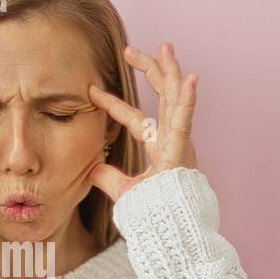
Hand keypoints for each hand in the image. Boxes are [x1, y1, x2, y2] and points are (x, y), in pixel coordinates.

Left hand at [85, 42, 198, 202]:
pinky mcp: (184, 151)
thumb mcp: (124, 191)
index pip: (134, 119)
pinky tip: (190, 77)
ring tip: (165, 47)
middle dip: (151, 71)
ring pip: (177, 99)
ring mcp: (180, 144)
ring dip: (171, 71)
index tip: (92, 91)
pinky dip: (188, 99)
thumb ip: (108, 178)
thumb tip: (89, 169)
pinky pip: (186, 122)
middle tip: (132, 49)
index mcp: (159, 149)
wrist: (169, 231)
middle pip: (162, 98)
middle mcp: (172, 140)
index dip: (114, 104)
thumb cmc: (154, 214)